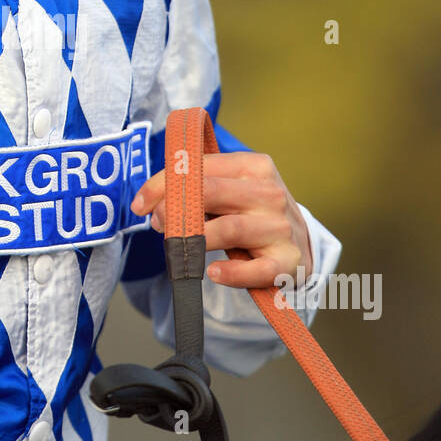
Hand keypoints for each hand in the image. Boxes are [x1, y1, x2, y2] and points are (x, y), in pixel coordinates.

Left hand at [130, 150, 312, 287]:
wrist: (301, 244)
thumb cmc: (252, 213)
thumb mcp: (231, 191)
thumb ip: (195, 191)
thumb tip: (153, 206)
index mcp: (254, 166)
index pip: (199, 169)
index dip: (163, 185)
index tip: (139, 204)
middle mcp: (270, 193)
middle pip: (210, 193)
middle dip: (175, 210)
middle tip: (157, 225)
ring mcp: (281, 227)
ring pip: (229, 229)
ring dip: (195, 240)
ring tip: (179, 250)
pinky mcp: (288, 262)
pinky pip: (256, 270)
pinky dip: (231, 274)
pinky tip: (212, 273)